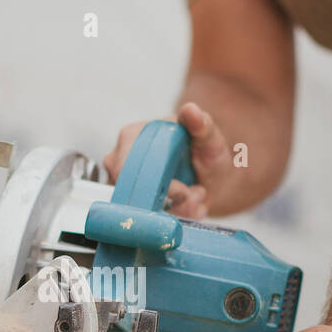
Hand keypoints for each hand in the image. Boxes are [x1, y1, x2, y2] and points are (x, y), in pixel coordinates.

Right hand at [103, 102, 237, 218]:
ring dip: (177, 211)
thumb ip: (201, 124)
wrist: (211, 175)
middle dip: (171, 202)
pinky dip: (175, 218)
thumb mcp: (209, 137)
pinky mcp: (135, 205)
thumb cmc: (205, 150)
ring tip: (195, 196)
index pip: (125, 168)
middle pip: (132, 194)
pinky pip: (149, 220)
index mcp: (132, 136)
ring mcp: (126, 185)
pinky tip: (190, 205)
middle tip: (196, 194)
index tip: (182, 190)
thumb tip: (190, 110)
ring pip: (143, 211)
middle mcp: (121, 161)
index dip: (154, 185)